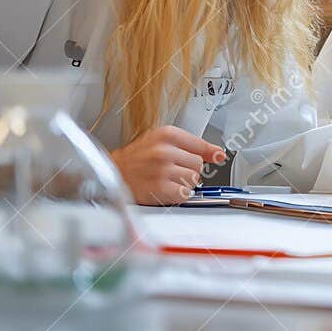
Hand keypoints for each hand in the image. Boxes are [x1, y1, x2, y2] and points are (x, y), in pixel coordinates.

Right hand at [110, 126, 226, 205]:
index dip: (208, 153)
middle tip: (170, 170)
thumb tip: (218, 154)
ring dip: (183, 183)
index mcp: (166, 135)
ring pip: (193, 179)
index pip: (201, 145)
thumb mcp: (160, 142)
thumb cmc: (136, 159)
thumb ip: (191, 145)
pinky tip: (165, 190)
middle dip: (188, 170)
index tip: (217, 156)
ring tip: (165, 179)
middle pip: (199, 164)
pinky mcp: (159, 188)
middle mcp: (163, 150)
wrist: (112, 174)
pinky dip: (178, 195)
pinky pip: (185, 194)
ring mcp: (161, 170)